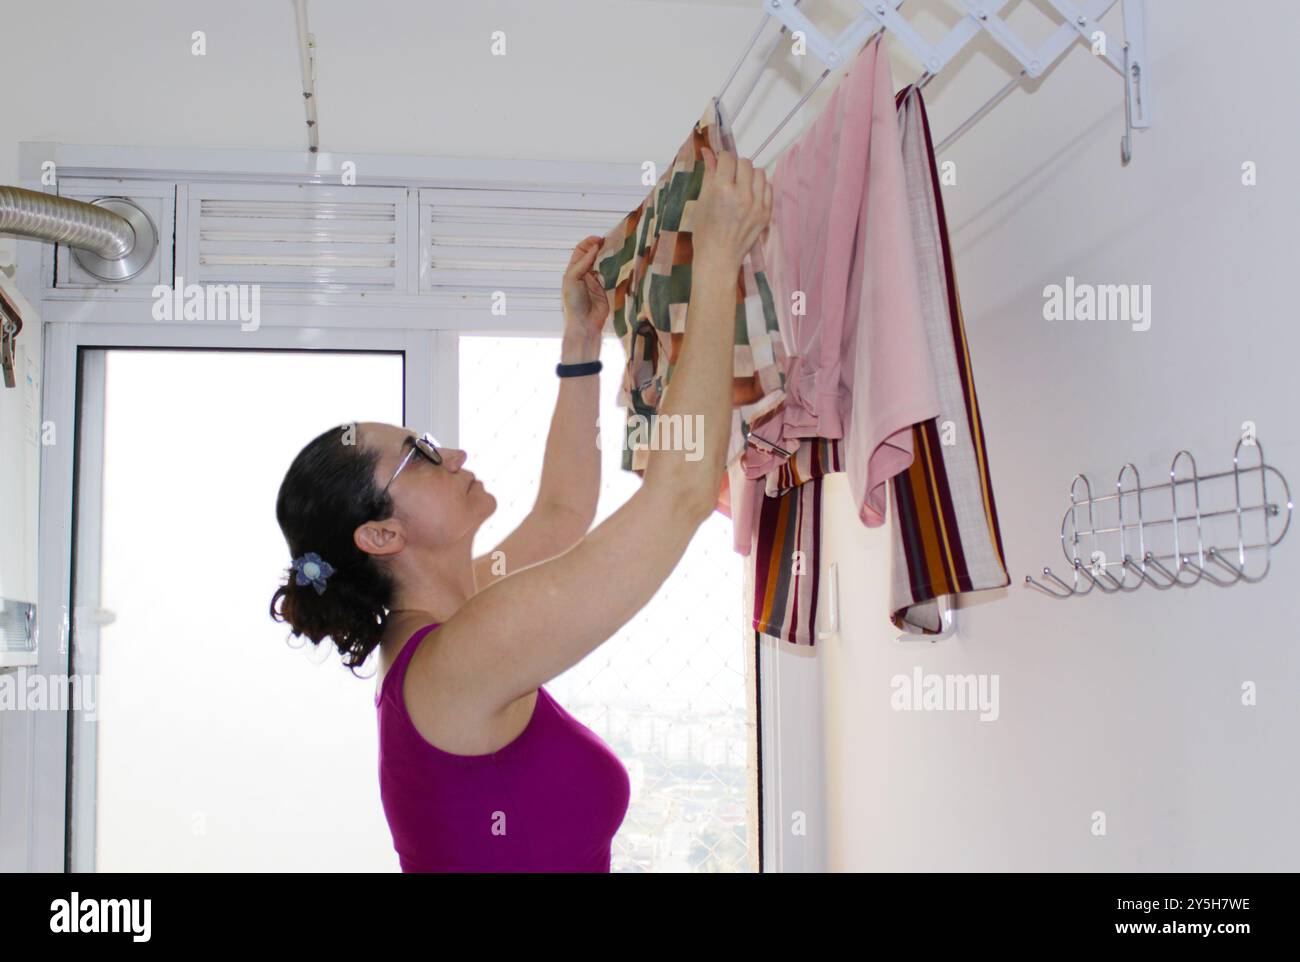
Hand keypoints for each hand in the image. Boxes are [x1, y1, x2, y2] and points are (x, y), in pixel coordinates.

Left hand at [562, 235, 610, 337]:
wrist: (585, 324)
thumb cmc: (573, 303)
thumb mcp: (572, 279)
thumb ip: (583, 263)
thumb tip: (595, 248)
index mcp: (574, 270)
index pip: (581, 251)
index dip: (589, 242)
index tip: (600, 239)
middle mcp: (586, 274)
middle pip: (595, 255)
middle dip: (602, 247)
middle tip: (613, 242)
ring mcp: (598, 281)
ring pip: (605, 264)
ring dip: (611, 257)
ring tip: (619, 250)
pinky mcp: (608, 289)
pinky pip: (614, 275)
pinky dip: (618, 269)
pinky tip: (623, 264)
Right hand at [692, 147, 772, 272]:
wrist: (718, 258)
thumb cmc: (705, 232)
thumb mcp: (702, 200)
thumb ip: (709, 174)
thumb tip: (708, 151)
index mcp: (721, 190)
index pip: (727, 158)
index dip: (722, 159)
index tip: (719, 165)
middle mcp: (742, 195)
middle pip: (745, 163)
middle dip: (735, 166)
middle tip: (729, 178)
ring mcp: (756, 204)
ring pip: (759, 173)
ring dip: (749, 175)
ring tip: (740, 187)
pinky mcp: (766, 213)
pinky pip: (767, 187)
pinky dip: (759, 188)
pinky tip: (749, 196)